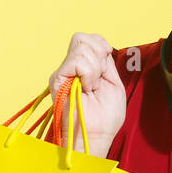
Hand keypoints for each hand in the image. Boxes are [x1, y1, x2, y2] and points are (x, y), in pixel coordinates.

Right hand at [48, 33, 126, 150]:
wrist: (97, 134)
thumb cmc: (106, 116)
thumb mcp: (113, 82)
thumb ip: (105, 62)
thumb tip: (101, 45)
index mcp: (85, 67)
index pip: (91, 39)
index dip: (102, 46)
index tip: (105, 67)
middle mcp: (71, 67)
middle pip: (83, 38)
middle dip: (99, 55)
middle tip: (98, 79)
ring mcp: (63, 72)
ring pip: (81, 47)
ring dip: (94, 69)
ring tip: (91, 88)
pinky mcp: (57, 78)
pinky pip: (77, 61)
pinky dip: (88, 74)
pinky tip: (86, 89)